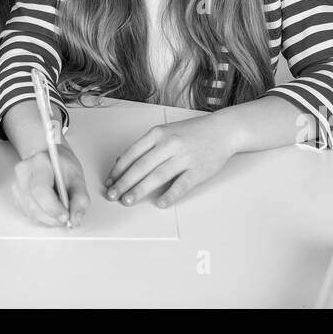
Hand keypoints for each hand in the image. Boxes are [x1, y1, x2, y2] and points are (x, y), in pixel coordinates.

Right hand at [12, 144, 89, 226]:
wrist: (51, 160)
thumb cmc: (63, 167)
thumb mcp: (78, 179)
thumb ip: (80, 199)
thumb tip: (75, 218)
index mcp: (40, 162)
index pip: (41, 190)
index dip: (53, 208)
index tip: (65, 216)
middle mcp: (24, 171)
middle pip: (33, 205)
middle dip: (52, 217)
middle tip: (66, 218)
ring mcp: (17, 183)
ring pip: (30, 212)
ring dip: (47, 219)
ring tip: (59, 212)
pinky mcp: (16, 195)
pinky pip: (27, 213)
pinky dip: (41, 217)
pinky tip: (49, 209)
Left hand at [105, 114, 237, 208]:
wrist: (223, 130)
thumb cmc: (192, 133)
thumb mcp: (166, 132)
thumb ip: (146, 146)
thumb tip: (122, 163)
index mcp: (159, 133)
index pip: (133, 153)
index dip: (118, 169)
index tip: (109, 182)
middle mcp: (170, 144)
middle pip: (141, 166)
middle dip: (124, 182)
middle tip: (113, 195)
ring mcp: (185, 157)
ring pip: (158, 176)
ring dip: (140, 190)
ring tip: (128, 200)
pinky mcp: (199, 170)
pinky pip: (181, 185)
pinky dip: (169, 195)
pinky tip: (159, 203)